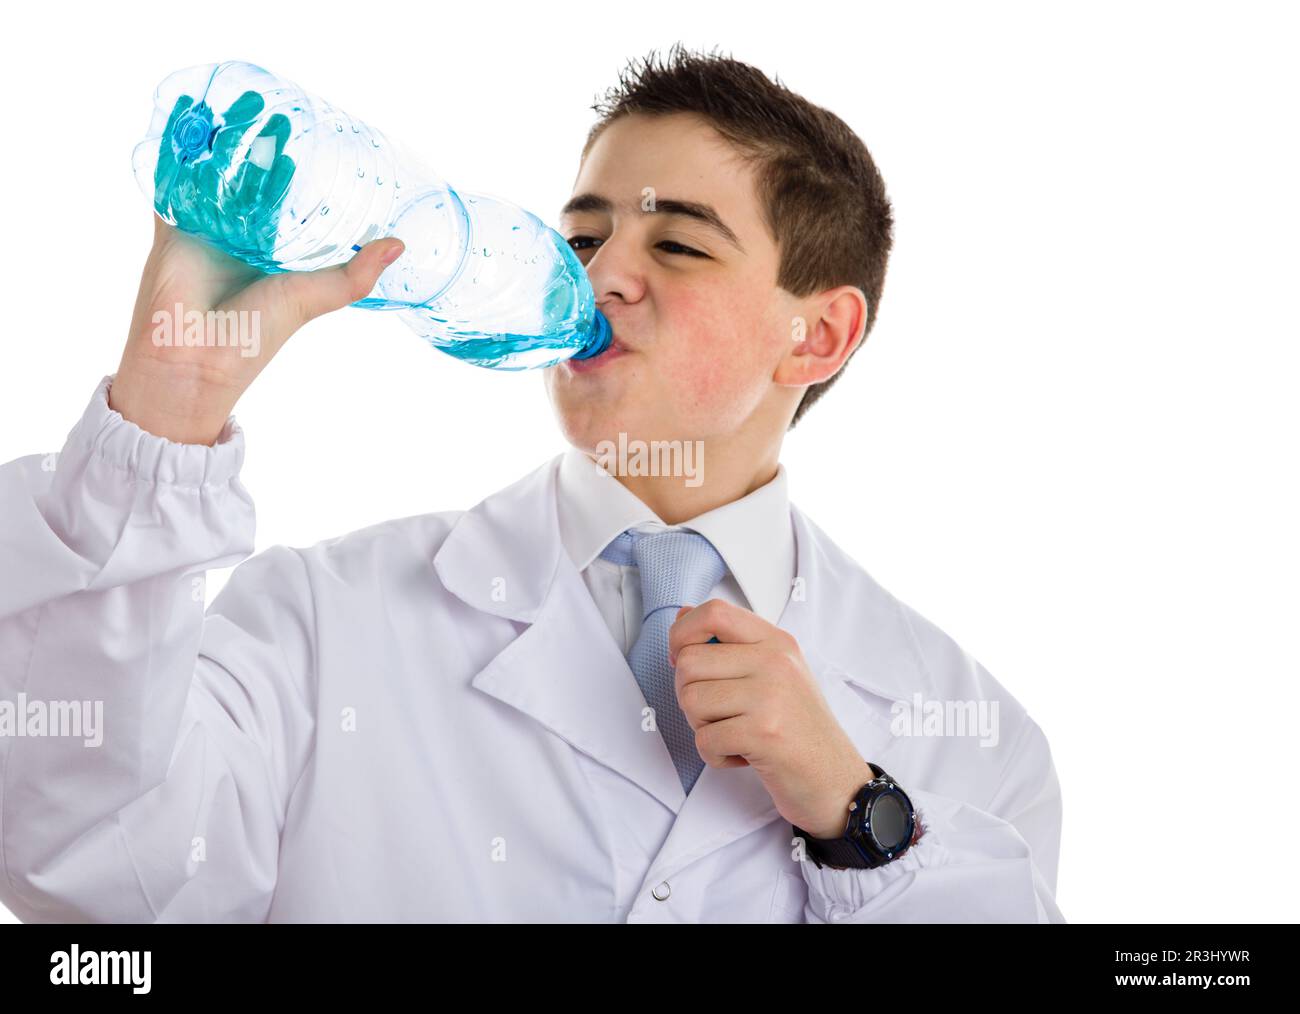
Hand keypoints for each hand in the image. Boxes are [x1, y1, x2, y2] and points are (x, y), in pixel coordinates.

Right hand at [113, 88, 403, 443]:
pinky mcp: (171, 229)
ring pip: (212, 176)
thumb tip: (398, 245)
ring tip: (239, 103)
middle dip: (259, 146)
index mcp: (271, 254)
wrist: (194, 359)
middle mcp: (237, 240)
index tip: (307, 137)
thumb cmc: (254, 335)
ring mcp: (203, 232)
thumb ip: (354, 275)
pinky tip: (186, 118)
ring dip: (223, 142)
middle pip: (248, 182)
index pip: (284, 202)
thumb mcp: (313, 298)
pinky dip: (175, 155)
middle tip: (276, 111)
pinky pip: (170, 184)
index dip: (292, 171)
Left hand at [668, 598, 876, 838]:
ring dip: (702, 727)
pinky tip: (742, 755)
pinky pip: (704, 739)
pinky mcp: (764, 733)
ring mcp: (770, 696)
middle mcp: (775, 661)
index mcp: (776, 642)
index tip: (680, 658)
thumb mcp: (772, 674)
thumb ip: (730, 644)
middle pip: (689, 661)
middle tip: (718, 714)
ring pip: (690, 700)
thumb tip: (683, 614)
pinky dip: (715, 755)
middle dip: (689, 693)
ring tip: (734, 733)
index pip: (714, 612)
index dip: (682, 634)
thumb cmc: (799, 728)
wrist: (836, 781)